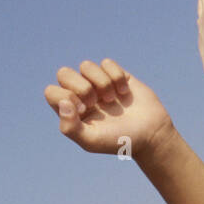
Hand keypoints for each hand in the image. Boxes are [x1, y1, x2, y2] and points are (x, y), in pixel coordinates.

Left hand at [44, 59, 173, 158]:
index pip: (52, 92)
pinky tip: (124, 92)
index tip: (83, 110)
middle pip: (63, 73)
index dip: (65, 97)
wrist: (150, 134)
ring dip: (100, 82)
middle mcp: (81, 95)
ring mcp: (98, 83)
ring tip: (111, 99)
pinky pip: (106, 63)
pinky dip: (116, 76)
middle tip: (95, 102)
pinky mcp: (116, 75)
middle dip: (80, 86)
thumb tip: (63, 103)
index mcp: (71, 111)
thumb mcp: (91, 141)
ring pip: (86, 65)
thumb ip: (70, 127)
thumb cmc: (119, 141)